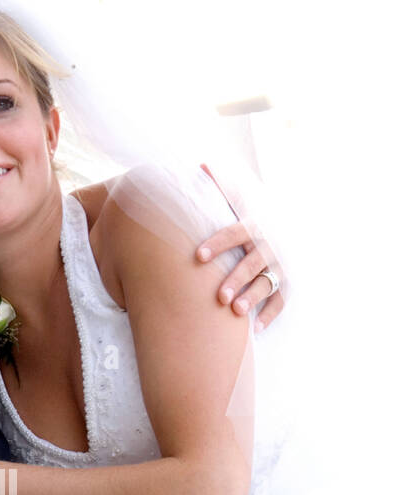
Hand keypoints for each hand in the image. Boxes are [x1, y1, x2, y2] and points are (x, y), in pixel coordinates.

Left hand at [196, 163, 284, 331]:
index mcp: (254, 226)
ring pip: (267, 283)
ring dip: (253, 297)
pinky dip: (270, 314)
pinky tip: (255, 330)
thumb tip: (201, 164)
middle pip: (252, 262)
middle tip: (219, 296)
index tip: (198, 257)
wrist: (296, 225)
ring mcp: (281, 265)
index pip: (234, 233)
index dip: (217, 244)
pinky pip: (282, 300)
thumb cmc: (256, 218)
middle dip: (237, 278)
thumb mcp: (243, 200)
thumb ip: (223, 188)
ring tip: (236, 312)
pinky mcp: (289, 282)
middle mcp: (268, 246)